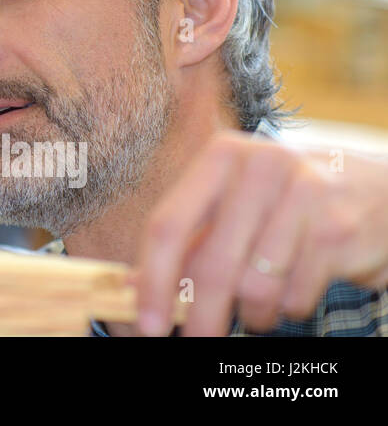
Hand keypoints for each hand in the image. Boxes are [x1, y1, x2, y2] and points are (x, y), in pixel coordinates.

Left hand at [129, 131, 387, 335]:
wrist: (373, 187)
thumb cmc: (283, 200)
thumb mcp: (233, 202)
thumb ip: (189, 239)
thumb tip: (134, 288)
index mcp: (220, 156)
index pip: (168, 224)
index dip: (153, 280)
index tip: (148, 322)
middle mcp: (261, 167)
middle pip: (213, 264)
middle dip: (201, 315)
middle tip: (195, 341)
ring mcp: (305, 194)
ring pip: (257, 286)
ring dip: (252, 312)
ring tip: (256, 309)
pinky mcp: (338, 227)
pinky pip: (296, 294)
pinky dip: (287, 308)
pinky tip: (291, 291)